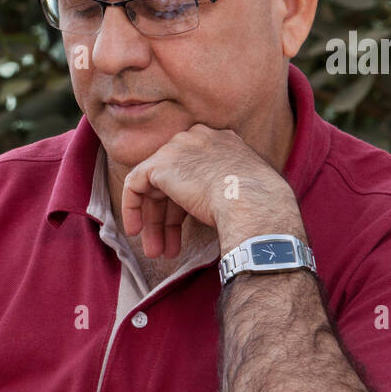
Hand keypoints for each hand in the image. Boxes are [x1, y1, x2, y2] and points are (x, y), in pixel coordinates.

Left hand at [120, 124, 301, 257]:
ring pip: (155, 187)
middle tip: (167, 248)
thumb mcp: (245, 190)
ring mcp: (178, 148)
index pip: (195, 172)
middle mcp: (198, 139)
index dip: (186, 204)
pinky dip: (132, 208)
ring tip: (156, 252)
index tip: (186, 228)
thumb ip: (226, 190)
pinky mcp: (160, 164)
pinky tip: (135, 231)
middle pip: (174, 181)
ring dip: (155, 223)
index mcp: (222, 143)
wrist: (253, 201)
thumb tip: (220, 212)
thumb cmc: (258, 204)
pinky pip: (136, 184)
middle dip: (168, 219)